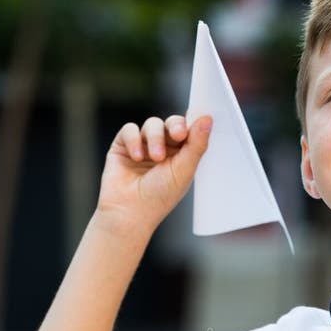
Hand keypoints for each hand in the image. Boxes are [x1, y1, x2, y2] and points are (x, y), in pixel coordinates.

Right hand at [98, 114, 211, 232]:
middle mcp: (164, 149)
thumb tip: (207, 118)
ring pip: (152, 124)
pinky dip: (134, 140)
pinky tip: (137, 157)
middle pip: (172, 123)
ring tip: (156, 158)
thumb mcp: (184, 170)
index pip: (190, 130)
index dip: (193, 123)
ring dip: (155, 138)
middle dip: (175, 126)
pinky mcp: (123, 146)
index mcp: (182, 156)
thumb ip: (196, 144)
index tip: (196, 119)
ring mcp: (143, 146)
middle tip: (178, 134)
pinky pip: (129, 129)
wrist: (129, 212)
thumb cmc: (160, 197)